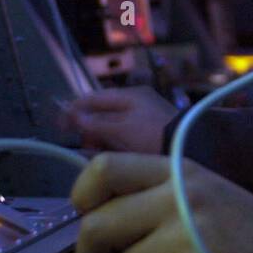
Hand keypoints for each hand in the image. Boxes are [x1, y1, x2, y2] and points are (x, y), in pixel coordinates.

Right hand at [60, 86, 177, 153]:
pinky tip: (113, 157)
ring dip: (102, 140)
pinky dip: (115, 146)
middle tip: (86, 146)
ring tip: (98, 154)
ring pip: (112, 127)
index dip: (73, 111)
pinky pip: (124, 137)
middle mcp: (137, 103)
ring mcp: (145, 118)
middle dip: (90, 130)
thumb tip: (73, 116)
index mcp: (130, 95)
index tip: (59, 127)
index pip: (93, 98)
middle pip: (102, 114)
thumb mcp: (122, 129)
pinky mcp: (151, 135)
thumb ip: (96, 123)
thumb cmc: (154, 136)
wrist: (193, 150)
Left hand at [70, 152, 252, 252]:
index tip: (86, 213)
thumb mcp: (196, 187)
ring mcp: (187, 236)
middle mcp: (178, 197)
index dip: (81, 194)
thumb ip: (150, 192)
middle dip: (89, 251)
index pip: (104, 168)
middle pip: (97, 224)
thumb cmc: (240, 222)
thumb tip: (93, 217)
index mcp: (176, 170)